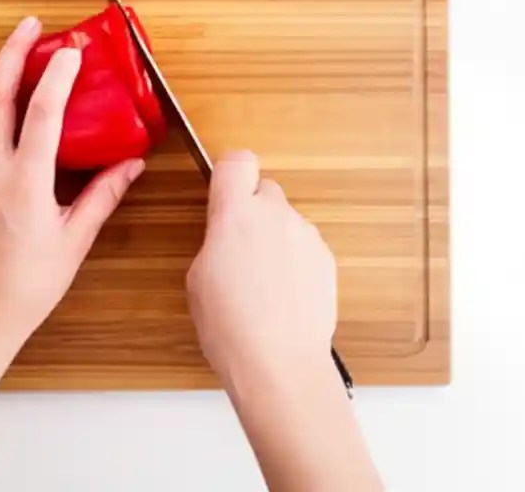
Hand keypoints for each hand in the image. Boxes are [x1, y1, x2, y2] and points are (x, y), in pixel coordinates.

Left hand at [0, 16, 145, 345]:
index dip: (57, 75)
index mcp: (24, 184)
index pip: (42, 113)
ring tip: (11, 57)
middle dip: (12, 54)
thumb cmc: (27, 285)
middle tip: (30, 28)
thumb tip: (132, 162)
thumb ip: (103, 195)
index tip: (70, 51)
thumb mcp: (74, 241)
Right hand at [187, 150, 338, 382]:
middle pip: (265, 190)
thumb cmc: (232, 328)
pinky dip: (294, 262)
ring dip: (274, 240)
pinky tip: (282, 295)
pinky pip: (304, 247)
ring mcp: (305, 236)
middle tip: (239, 249)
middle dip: (252, 212)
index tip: (225, 193)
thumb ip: (216, 240)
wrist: (279, 363)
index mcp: (235, 215)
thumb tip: (227, 235)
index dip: (230, 174)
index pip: (237, 162)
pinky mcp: (326, 259)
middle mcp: (275, 216)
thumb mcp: (198, 278)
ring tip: (262, 284)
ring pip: (286, 221)